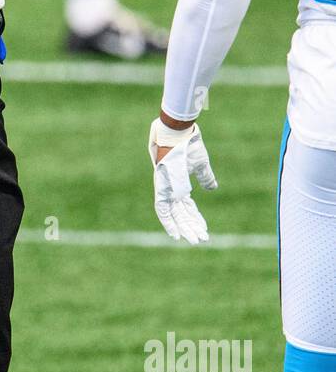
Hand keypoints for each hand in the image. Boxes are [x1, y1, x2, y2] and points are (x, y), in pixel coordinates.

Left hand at [147, 119, 217, 243]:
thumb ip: (205, 177)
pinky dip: (168, 221)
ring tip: (193, 240)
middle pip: (181, 213)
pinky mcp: (160, 186)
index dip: (195, 219)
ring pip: (173, 214)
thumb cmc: (188, 143)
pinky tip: (175, 233)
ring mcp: (165, 188)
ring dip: (183, 228)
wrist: (177, 130)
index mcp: (179, 184)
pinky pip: (162, 208)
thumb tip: (212, 188)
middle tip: (200, 240)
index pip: (187, 207)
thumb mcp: (201, 163)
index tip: (204, 230)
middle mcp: (170, 189)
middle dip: (191, 227)